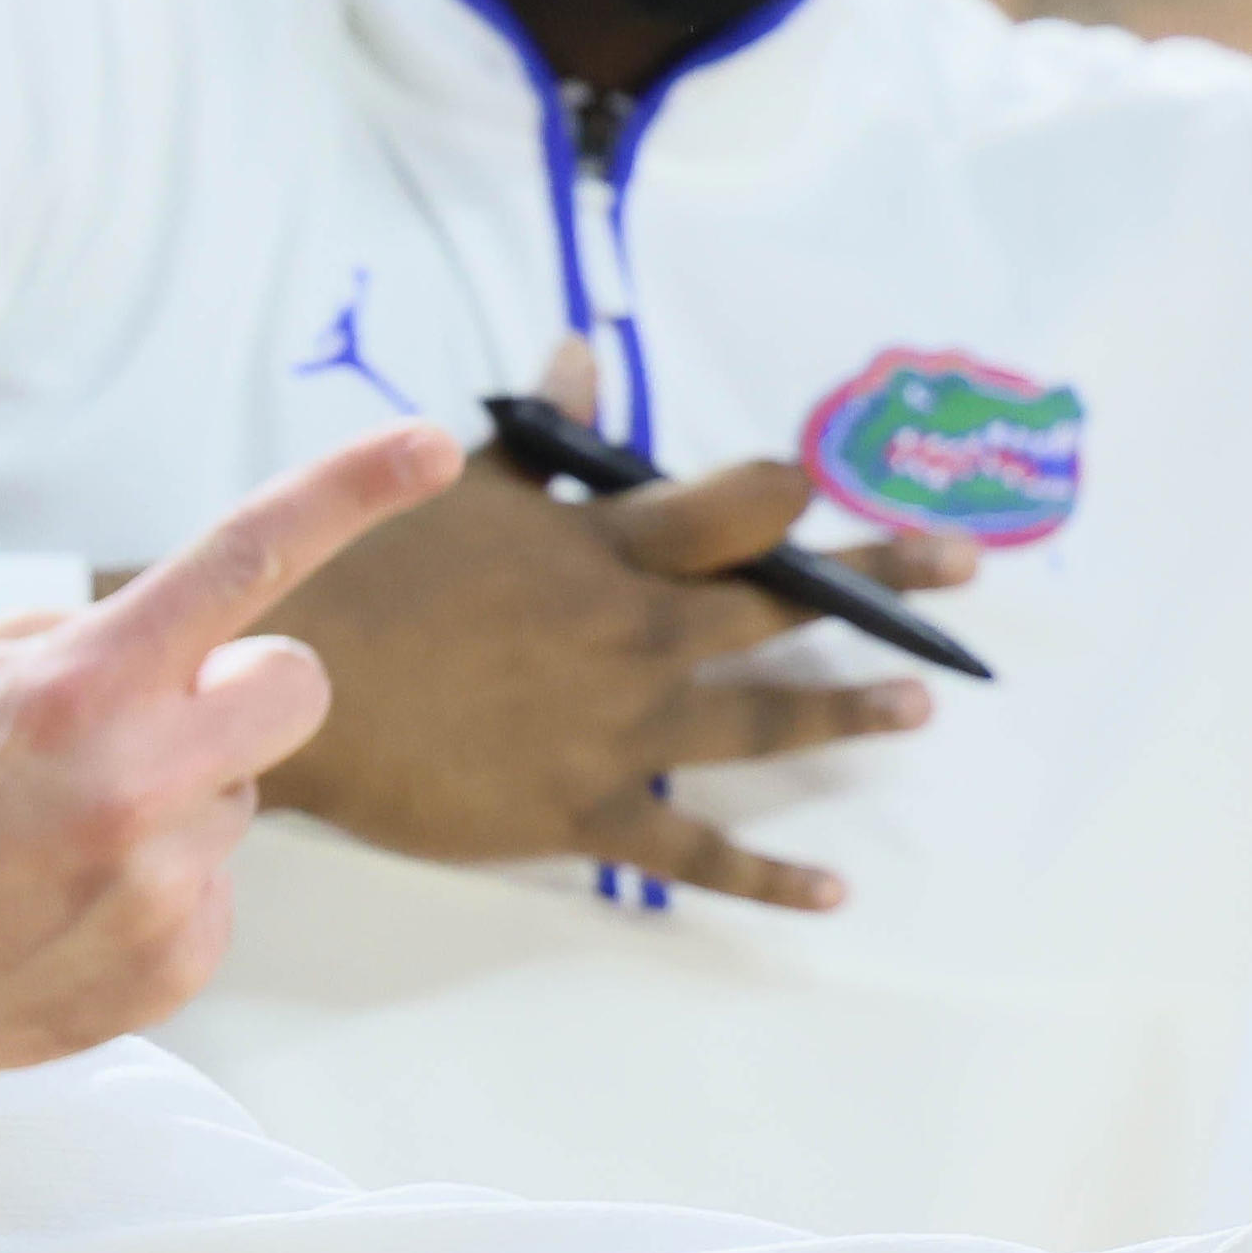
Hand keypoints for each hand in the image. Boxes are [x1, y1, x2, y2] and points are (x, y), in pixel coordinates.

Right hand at [0, 422, 458, 1084]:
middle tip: (148, 722)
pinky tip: (66, 905)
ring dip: (177, 801)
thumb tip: (195, 652)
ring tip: (60, 841)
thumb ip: (95, 643)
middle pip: (293, 687)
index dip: (351, 490)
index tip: (433, 446)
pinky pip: (212, 889)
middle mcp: (136, 784)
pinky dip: (155, 889)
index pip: (244, 560)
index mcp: (78, 687)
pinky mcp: (175, 966)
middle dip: (238, 692)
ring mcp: (162, 886)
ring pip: (240, 796)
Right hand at [247, 339, 973, 906]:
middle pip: (782, 604)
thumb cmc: (364, 576)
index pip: (739, 509)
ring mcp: (620, 730)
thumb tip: (587, 359)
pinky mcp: (586, 814)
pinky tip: (832, 894)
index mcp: (604, 547)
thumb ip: (539, 437)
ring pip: (765, 721)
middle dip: (882, 586)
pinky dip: (769, 878)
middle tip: (967, 574)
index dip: (799, 495)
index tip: (843, 486)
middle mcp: (634, 634)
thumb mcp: (448, 486)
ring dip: (848, 712)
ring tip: (917, 707)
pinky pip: (697, 853)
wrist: (284, 685)